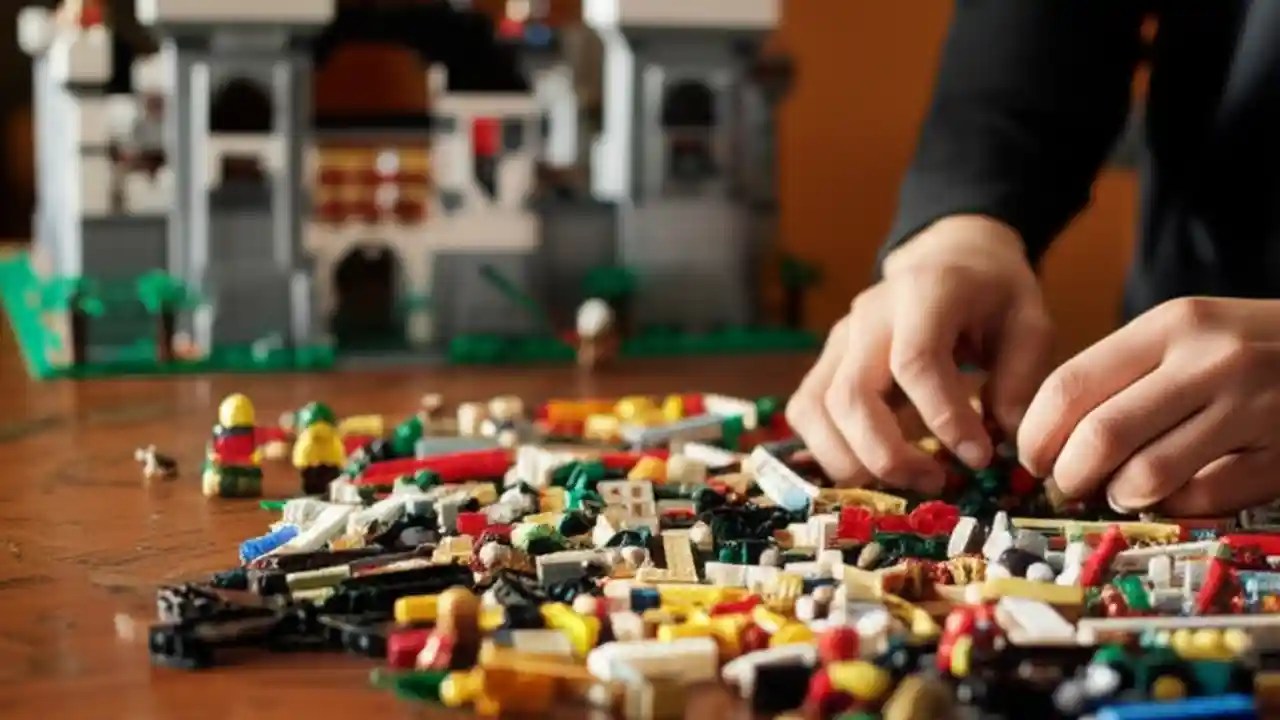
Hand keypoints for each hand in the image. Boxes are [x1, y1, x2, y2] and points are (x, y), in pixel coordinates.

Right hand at [786, 215, 1054, 491]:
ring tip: (903, 480)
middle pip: (851, 395)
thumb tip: (1002, 440)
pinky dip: (827, 450)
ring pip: (815, 410)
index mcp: (925, 294)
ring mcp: (839, 339)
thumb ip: (1021, 379)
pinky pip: (805, 412)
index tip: (978, 456)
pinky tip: (870, 468)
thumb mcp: (1030, 321)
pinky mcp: (825, 362)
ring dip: (851, 461)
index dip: (944, 418)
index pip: (915, 363)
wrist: (949, 257)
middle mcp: (869, 316)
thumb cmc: (992, 294)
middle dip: (888, 454)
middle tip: (935, 482)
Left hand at [1017, 297, 1279, 515]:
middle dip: (1069, 474)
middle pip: (1101, 436)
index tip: (1030, 458)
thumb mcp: (1182, 334)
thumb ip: (1118, 374)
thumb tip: (1043, 436)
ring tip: (1120, 489)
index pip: (1070, 386)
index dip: (1036, 434)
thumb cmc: (1242, 347)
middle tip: (1069, 485)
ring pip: (1147, 476)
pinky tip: (1174, 494)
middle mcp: (1210, 362)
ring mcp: (1253, 409)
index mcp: (1171, 326)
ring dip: (1118, 495)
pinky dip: (1173, 506)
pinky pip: (1202, 499)